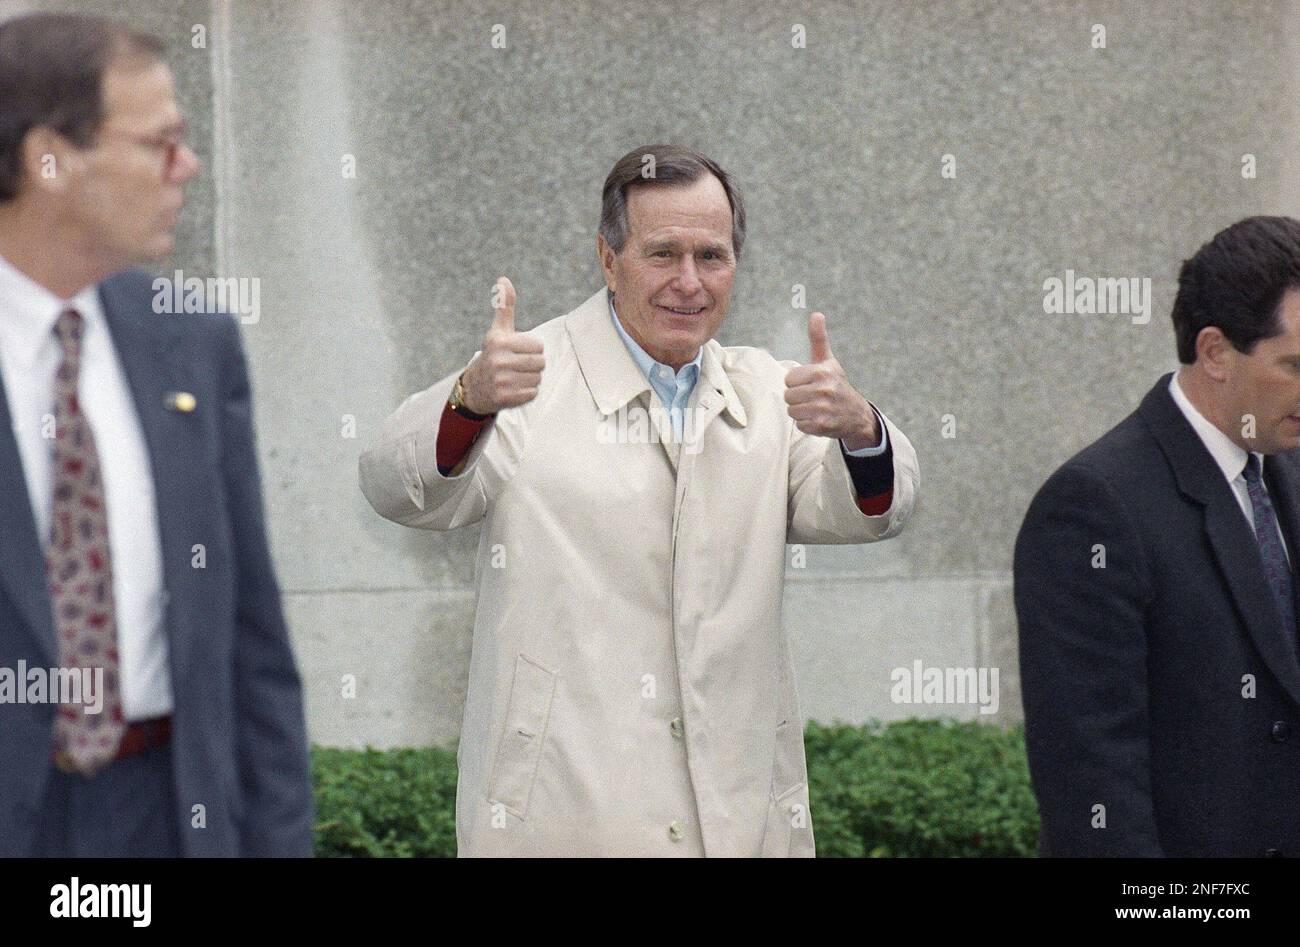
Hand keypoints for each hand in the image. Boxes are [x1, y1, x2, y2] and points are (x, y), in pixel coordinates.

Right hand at [459, 277, 545, 414]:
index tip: (517, 351)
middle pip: (540, 363)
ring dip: (530, 379)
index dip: (532, 349)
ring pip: (537, 378)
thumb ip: (505, 307)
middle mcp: (499, 361)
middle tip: (517, 366)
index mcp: (499, 342)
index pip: (539, 346)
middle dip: (532, 365)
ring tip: (515, 377)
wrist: (475, 387)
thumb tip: (504, 279)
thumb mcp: (498, 331)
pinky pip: (532, 393)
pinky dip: (526, 392)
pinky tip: (514, 388)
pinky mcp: (506, 398)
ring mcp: (501, 381)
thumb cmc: (493, 354)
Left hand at [783, 311, 879, 449]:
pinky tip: (818, 419)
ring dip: (801, 412)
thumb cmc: (837, 384)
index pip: (788, 379)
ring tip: (815, 408)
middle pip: (788, 396)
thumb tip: (816, 314)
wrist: (857, 415)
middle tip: (812, 398)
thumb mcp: (828, 361)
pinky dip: (807, 425)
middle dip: (798, 398)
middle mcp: (823, 389)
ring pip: (792, 411)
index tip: (810, 384)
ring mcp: (823, 409)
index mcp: (821, 372)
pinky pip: (800, 425)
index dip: (797, 383)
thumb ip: (818, 339)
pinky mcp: (822, 426)